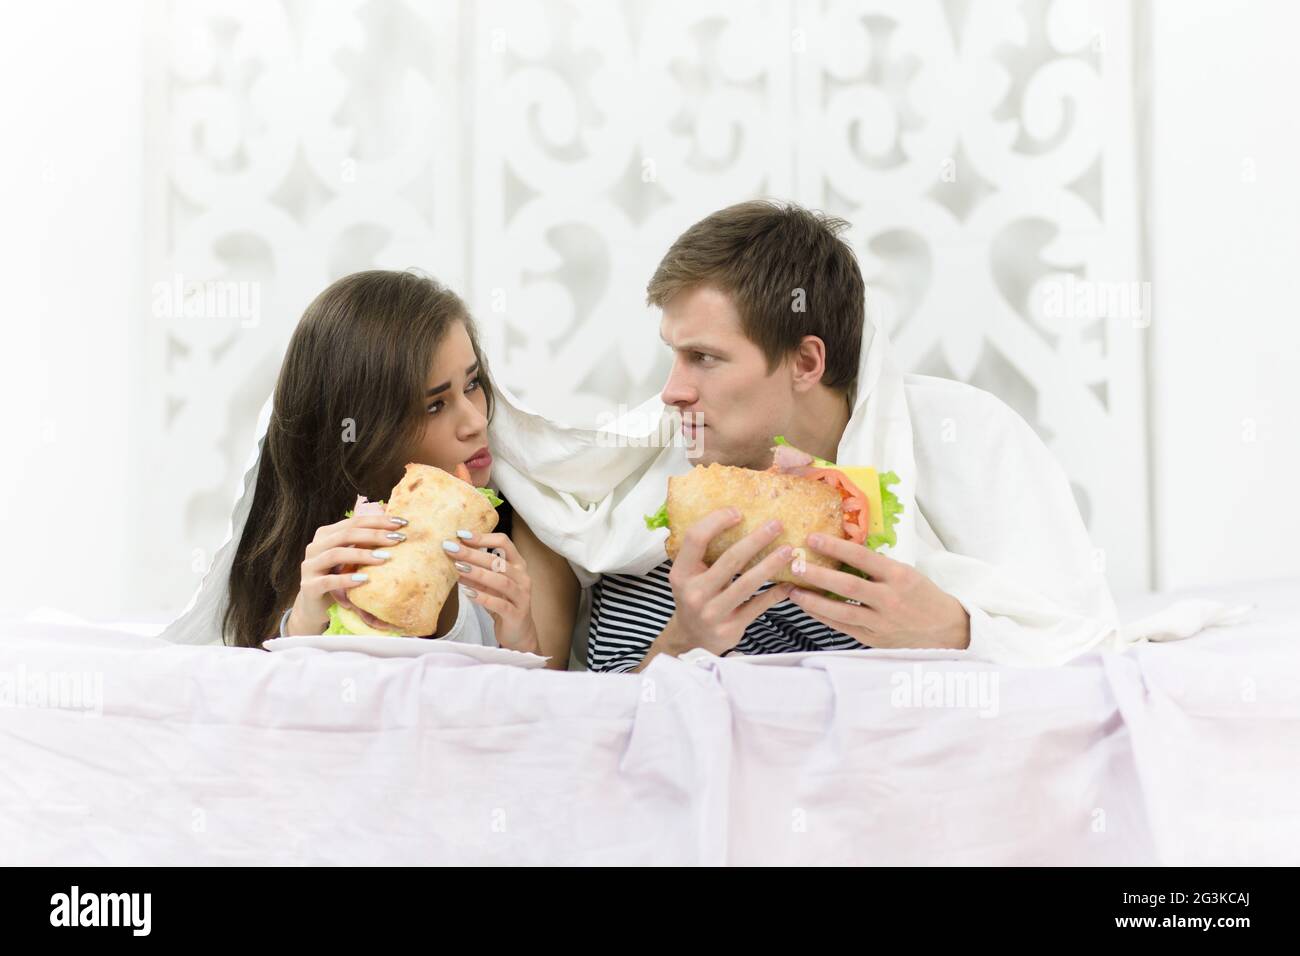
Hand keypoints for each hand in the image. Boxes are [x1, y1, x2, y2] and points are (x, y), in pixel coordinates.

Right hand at [287, 511, 409, 634]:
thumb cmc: (338, 579)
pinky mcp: (309, 587)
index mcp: (326, 535)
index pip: (354, 522)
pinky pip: (328, 581)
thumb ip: (364, 545)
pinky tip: (365, 580)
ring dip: (362, 555)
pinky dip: (347, 579)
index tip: (402, 523)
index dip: (378, 520)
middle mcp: (315, 546)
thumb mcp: (350, 560)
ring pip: (335, 554)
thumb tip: (396, 531)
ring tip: (385, 559)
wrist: (315, 607)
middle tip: (398, 539)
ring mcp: (309, 566)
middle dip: (374, 535)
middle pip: (346, 534)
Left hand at [447, 531, 539, 653]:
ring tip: (458, 567)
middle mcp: (522, 578)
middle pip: (498, 561)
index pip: (504, 543)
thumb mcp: (489, 585)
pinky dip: (483, 597)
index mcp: (517, 565)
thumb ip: (476, 572)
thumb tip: (452, 558)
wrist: (519, 633)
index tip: (461, 534)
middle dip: (473, 553)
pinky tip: (467, 592)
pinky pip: (500, 604)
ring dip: (478, 573)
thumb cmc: (503, 604)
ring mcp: (522, 597)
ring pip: (501, 581)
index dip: (483, 537)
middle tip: (452, 548)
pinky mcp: (516, 615)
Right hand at [664, 508, 796, 656]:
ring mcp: (712, 612)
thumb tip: (737, 518)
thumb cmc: (696, 597)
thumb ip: (704, 553)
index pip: (696, 539)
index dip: (716, 522)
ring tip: (789, 550)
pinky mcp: (730, 628)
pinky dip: (776, 594)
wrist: (691, 639)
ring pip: (747, 583)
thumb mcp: (689, 576)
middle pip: (730, 559)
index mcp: (681, 573)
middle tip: (776, 525)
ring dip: (771, 564)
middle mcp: (694, 592)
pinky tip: (789, 583)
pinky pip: (758, 606)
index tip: (738, 512)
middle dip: (756, 539)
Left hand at [786, 533, 969, 648]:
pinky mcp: (874, 640)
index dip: (835, 547)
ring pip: (840, 611)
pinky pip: (842, 627)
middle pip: (847, 586)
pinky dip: (822, 617)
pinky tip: (807, 607)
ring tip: (791, 590)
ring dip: (812, 601)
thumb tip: (840, 550)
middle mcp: (890, 599)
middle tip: (794, 564)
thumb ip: (877, 566)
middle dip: (817, 575)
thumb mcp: (906, 573)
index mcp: (900, 576)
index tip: (812, 539)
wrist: (946, 631)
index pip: (862, 557)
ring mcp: (881, 622)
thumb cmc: (922, 595)